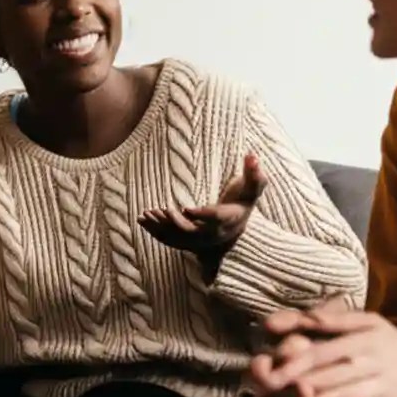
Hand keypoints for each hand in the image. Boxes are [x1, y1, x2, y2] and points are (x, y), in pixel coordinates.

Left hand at [139, 154, 266, 255]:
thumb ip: (254, 172)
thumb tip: (252, 155)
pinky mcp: (190, 241)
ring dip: (161, 227)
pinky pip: (171, 240)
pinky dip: (156, 232)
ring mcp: (201, 240)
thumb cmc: (244, 199)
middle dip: (174, 223)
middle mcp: (214, 233)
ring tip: (146, 214)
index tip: (185, 209)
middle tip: (159, 210)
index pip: (215, 218)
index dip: (201, 215)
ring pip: (178, 238)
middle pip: (192, 232)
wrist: (239, 222)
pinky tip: (142, 220)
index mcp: (229, 218)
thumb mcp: (253, 186)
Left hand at [251, 310, 396, 396]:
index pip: (322, 352)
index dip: (294, 362)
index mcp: (361, 340)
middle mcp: (370, 364)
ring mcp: (380, 388)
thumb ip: (331, 318)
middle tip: (264, 395)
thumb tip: (298, 317)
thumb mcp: (368, 322)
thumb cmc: (391, 345)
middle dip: (293, 387)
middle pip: (326, 376)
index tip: (269, 371)